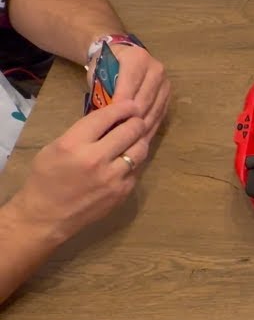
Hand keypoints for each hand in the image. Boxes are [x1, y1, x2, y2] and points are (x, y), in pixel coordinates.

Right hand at [8, 101, 149, 241]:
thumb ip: (81, 133)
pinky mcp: (123, 191)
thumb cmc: (47, 178)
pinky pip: (137, 168)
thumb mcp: (55, 147)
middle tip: (137, 118)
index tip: (130, 104)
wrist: (48, 215)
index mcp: (74, 144)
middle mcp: (96, 159)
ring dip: (140, 139)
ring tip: (137, 135)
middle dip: (136, 121)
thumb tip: (107, 120)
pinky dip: (136, 159)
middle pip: (129, 131)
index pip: (106, 118)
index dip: (122, 108)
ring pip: (140, 150)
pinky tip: (131, 155)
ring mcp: (113, 177)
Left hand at [103, 44, 170, 138]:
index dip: (121, 107)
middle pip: (145, 100)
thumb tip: (109, 118)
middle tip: (120, 138)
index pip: (129, 87)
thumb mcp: (100, 73)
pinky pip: (161, 113)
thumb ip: (106, 92)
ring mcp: (165, 81)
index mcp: (137, 59)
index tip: (112, 124)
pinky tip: (142, 137)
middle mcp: (156, 69)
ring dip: (143, 126)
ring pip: (155, 109)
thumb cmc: (106, 64)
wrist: (122, 53)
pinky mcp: (169, 93)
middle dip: (133, 120)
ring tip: (131, 141)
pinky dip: (151, 125)